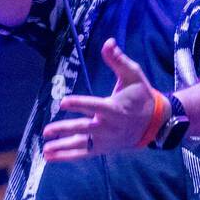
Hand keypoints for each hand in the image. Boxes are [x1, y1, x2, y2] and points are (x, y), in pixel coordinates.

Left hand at [42, 38, 164, 160]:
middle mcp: (109, 126)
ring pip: (81, 145)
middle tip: (47, 130)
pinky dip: (67, 157)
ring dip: (62, 147)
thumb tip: (108, 42)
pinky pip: (83, 154)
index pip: (94, 106)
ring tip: (45, 149)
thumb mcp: (134, 75)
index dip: (79, 104)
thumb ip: (119, 61)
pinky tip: (50, 157)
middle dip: (65, 130)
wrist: (154, 123)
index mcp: (115, 108)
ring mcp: (105, 140)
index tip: (63, 102)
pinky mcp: (102, 148)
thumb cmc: (141, 96)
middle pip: (84, 129)